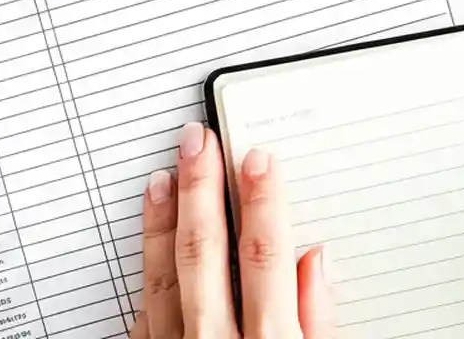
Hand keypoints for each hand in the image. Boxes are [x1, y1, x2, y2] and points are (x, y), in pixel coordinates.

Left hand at [130, 122, 334, 338]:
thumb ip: (319, 322)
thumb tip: (317, 264)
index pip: (264, 256)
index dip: (263, 202)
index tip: (259, 160)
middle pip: (204, 251)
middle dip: (202, 188)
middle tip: (198, 143)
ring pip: (163, 276)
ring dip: (163, 221)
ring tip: (164, 178)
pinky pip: (145, 313)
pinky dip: (148, 274)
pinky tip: (150, 245)